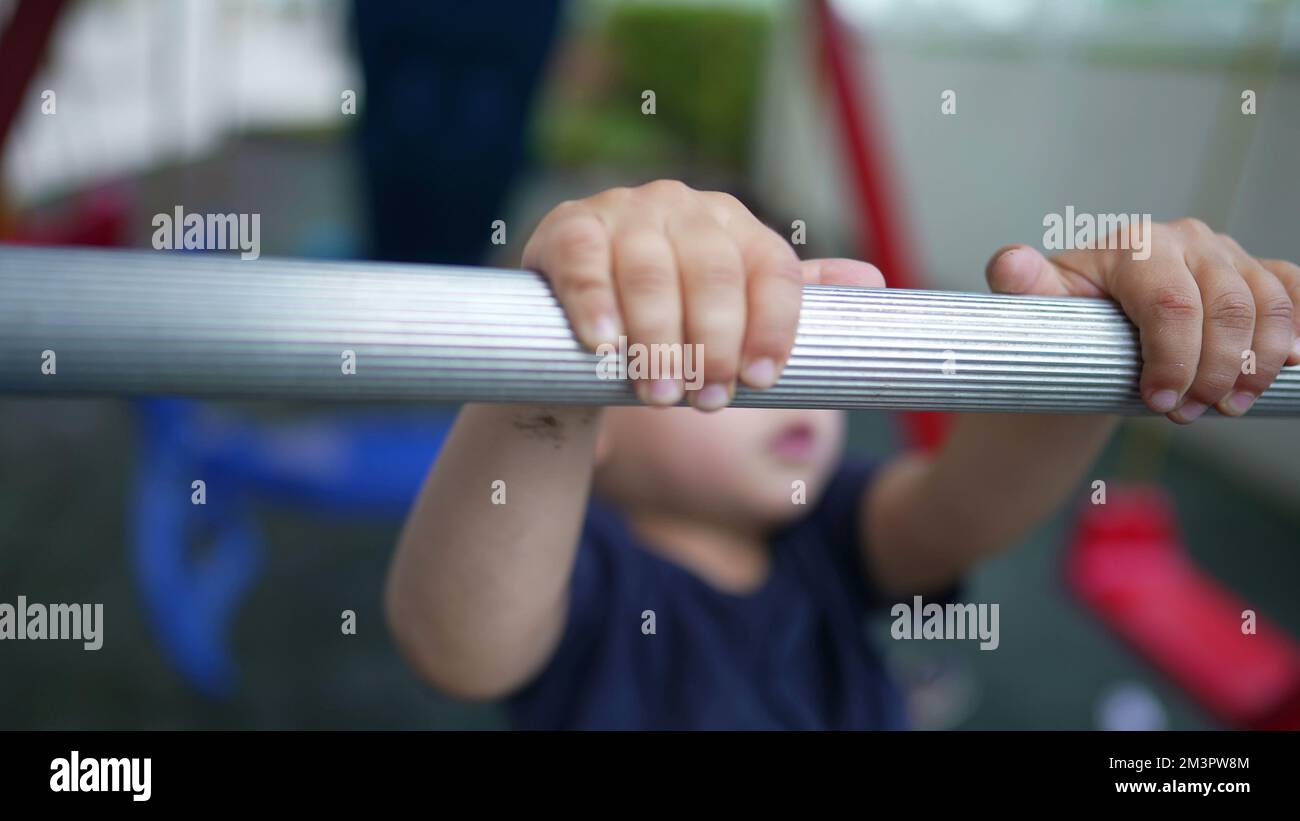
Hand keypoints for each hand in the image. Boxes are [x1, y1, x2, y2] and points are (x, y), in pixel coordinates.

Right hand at [523, 180, 882, 409]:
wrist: (579, 312)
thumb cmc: (668, 313)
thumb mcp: (730, 307)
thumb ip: (786, 299)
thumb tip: (874, 282)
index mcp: (736, 225)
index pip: (772, 269)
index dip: (773, 326)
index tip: (763, 382)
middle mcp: (685, 206)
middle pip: (714, 273)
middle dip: (713, 344)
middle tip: (705, 402)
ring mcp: (625, 211)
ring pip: (650, 271)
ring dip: (656, 338)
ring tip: (658, 394)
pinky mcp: (569, 227)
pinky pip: (585, 262)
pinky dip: (595, 305)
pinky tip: (605, 346)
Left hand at [986, 219, 1299, 422]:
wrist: (1092, 326)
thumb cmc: (1063, 318)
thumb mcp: (1037, 307)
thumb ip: (1022, 285)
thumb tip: (1010, 265)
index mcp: (1132, 245)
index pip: (1169, 302)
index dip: (1173, 359)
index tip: (1161, 403)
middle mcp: (1185, 240)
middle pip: (1225, 308)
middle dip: (1215, 371)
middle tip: (1191, 415)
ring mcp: (1226, 254)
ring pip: (1269, 305)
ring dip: (1258, 363)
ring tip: (1229, 406)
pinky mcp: (1255, 271)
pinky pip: (1296, 290)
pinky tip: (1293, 365)